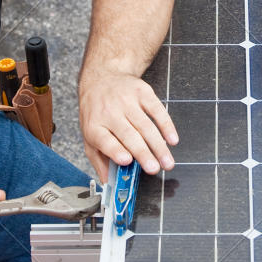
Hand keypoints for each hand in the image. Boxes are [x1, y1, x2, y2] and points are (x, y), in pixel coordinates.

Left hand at [78, 69, 177, 183]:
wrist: (102, 78)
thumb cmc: (96, 112)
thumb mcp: (89, 135)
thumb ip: (99, 159)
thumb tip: (108, 183)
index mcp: (94, 126)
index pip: (104, 140)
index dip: (115, 150)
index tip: (126, 160)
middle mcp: (109, 112)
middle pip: (128, 135)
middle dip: (143, 153)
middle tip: (154, 169)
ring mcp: (127, 101)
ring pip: (146, 126)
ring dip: (159, 146)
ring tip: (167, 162)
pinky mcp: (142, 92)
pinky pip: (157, 110)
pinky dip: (167, 125)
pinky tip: (172, 139)